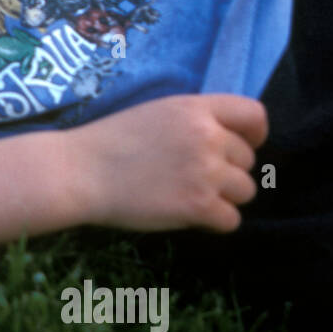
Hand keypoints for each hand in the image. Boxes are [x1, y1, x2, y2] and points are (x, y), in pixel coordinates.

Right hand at [69, 94, 268, 232]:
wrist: (79, 171)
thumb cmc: (109, 143)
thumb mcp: (156, 113)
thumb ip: (194, 121)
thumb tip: (225, 142)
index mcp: (196, 109)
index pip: (254, 115)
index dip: (254, 135)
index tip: (241, 147)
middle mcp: (208, 137)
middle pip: (248, 160)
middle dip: (227, 171)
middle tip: (191, 178)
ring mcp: (206, 172)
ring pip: (245, 191)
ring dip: (222, 198)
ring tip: (188, 197)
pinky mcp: (198, 206)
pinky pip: (231, 221)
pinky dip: (213, 223)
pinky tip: (187, 216)